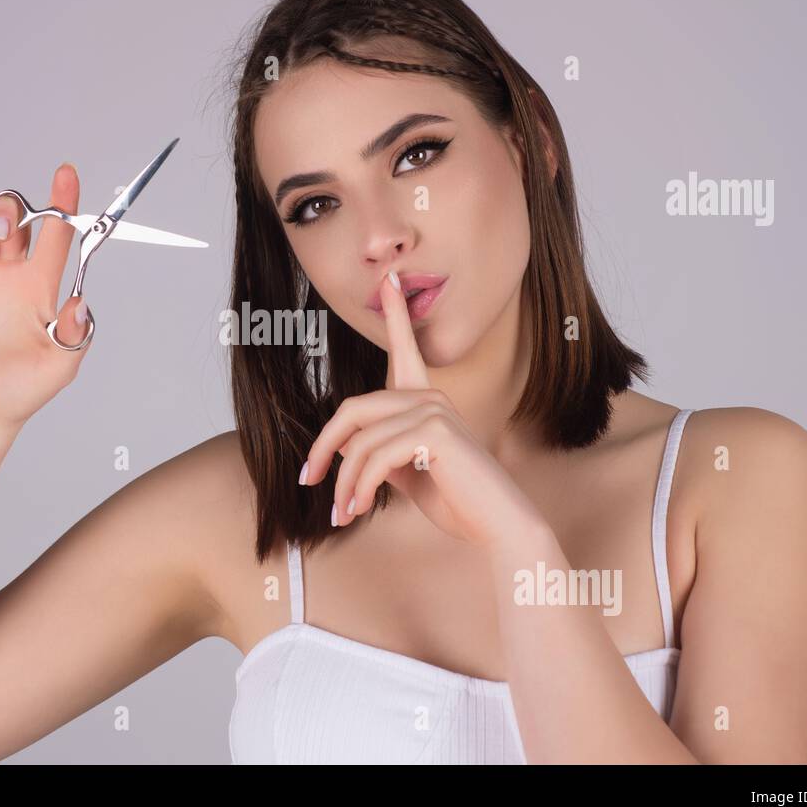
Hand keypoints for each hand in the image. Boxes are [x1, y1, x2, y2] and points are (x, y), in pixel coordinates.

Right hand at [0, 164, 91, 429]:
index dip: (63, 200)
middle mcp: (9, 275)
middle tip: (6, 238)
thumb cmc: (24, 391)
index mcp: (40, 285)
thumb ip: (74, 334)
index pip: (56, 233)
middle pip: (13, 219)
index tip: (66, 173)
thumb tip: (81, 303)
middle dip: (10, 212)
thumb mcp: (60, 366)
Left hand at [300, 270, 547, 544]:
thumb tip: (342, 447)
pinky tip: (361, 508)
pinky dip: (360, 487)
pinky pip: (375, 457)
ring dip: (344, 483)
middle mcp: (431, 397)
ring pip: (360, 442)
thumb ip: (378, 456)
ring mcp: (434, 410)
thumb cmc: (458, 503)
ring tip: (344, 513)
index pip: (405, 352)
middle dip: (323, 447)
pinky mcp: (436, 431)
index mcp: (426, 402)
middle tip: (308, 480)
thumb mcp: (407, 476)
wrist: (498, 526)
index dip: (396, 316)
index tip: (389, 280)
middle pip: (353, 410)